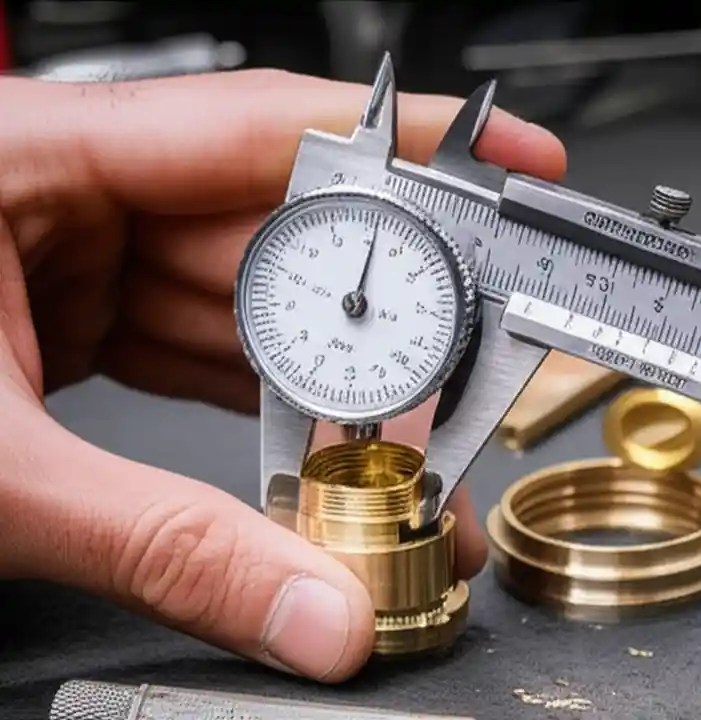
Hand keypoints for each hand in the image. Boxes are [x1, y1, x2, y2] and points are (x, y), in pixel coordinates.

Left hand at [0, 70, 565, 680]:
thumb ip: (165, 545)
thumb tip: (311, 612)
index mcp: (32, 156)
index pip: (265, 124)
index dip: (412, 141)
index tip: (513, 162)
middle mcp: (63, 187)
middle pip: (274, 227)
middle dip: (378, 312)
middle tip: (462, 371)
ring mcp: (68, 250)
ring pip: (243, 296)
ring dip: (320, 375)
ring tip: (395, 441)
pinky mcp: (66, 310)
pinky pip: (196, 339)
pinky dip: (258, 397)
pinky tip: (311, 443)